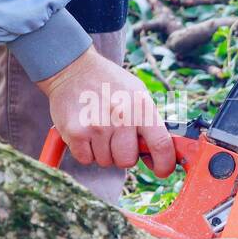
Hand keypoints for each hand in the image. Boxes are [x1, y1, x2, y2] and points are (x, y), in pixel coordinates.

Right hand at [35, 48, 175, 176]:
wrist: (73, 68)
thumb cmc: (111, 84)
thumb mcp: (139, 95)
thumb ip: (151, 123)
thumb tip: (162, 155)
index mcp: (142, 108)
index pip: (161, 145)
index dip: (164, 164)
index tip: (162, 170)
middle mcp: (121, 118)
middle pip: (128, 160)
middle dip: (124, 155)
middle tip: (117, 138)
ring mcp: (97, 126)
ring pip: (106, 161)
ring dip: (104, 152)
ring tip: (100, 130)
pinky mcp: (75, 132)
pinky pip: (86, 159)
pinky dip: (86, 151)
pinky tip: (86, 133)